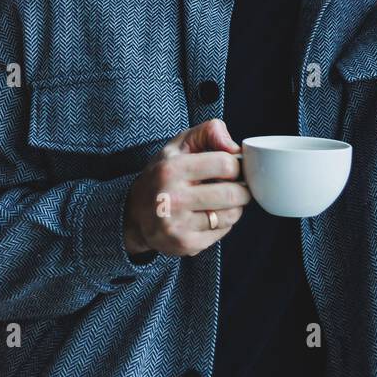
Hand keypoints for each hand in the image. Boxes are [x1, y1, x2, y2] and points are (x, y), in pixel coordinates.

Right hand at [123, 118, 250, 257]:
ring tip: (222, 200)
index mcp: (171, 169)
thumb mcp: (179, 145)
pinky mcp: (185, 245)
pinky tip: (209, 215)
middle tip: (236, 186)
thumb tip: (234, 147)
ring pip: (231, 215)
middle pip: (233, 194)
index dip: (235, 165)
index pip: (226, 165)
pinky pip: (223, 232)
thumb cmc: (164, 174)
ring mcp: (178, 225)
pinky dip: (223, 223)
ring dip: (235, 206)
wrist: (135, 215)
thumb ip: (208, 131)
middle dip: (242, 189)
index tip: (231, 168)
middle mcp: (172, 198)